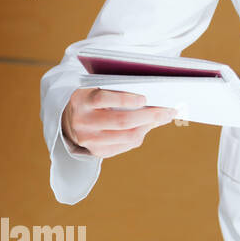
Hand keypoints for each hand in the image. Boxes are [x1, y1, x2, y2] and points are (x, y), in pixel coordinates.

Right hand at [61, 88, 176, 157]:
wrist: (71, 120)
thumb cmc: (94, 99)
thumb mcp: (98, 89)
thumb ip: (119, 90)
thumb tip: (154, 96)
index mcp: (82, 101)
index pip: (102, 99)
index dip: (125, 99)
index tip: (144, 98)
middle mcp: (83, 121)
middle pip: (121, 121)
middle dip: (149, 115)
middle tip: (168, 110)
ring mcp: (88, 139)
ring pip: (127, 136)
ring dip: (149, 126)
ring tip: (164, 117)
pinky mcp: (96, 151)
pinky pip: (125, 146)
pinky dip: (140, 135)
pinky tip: (148, 127)